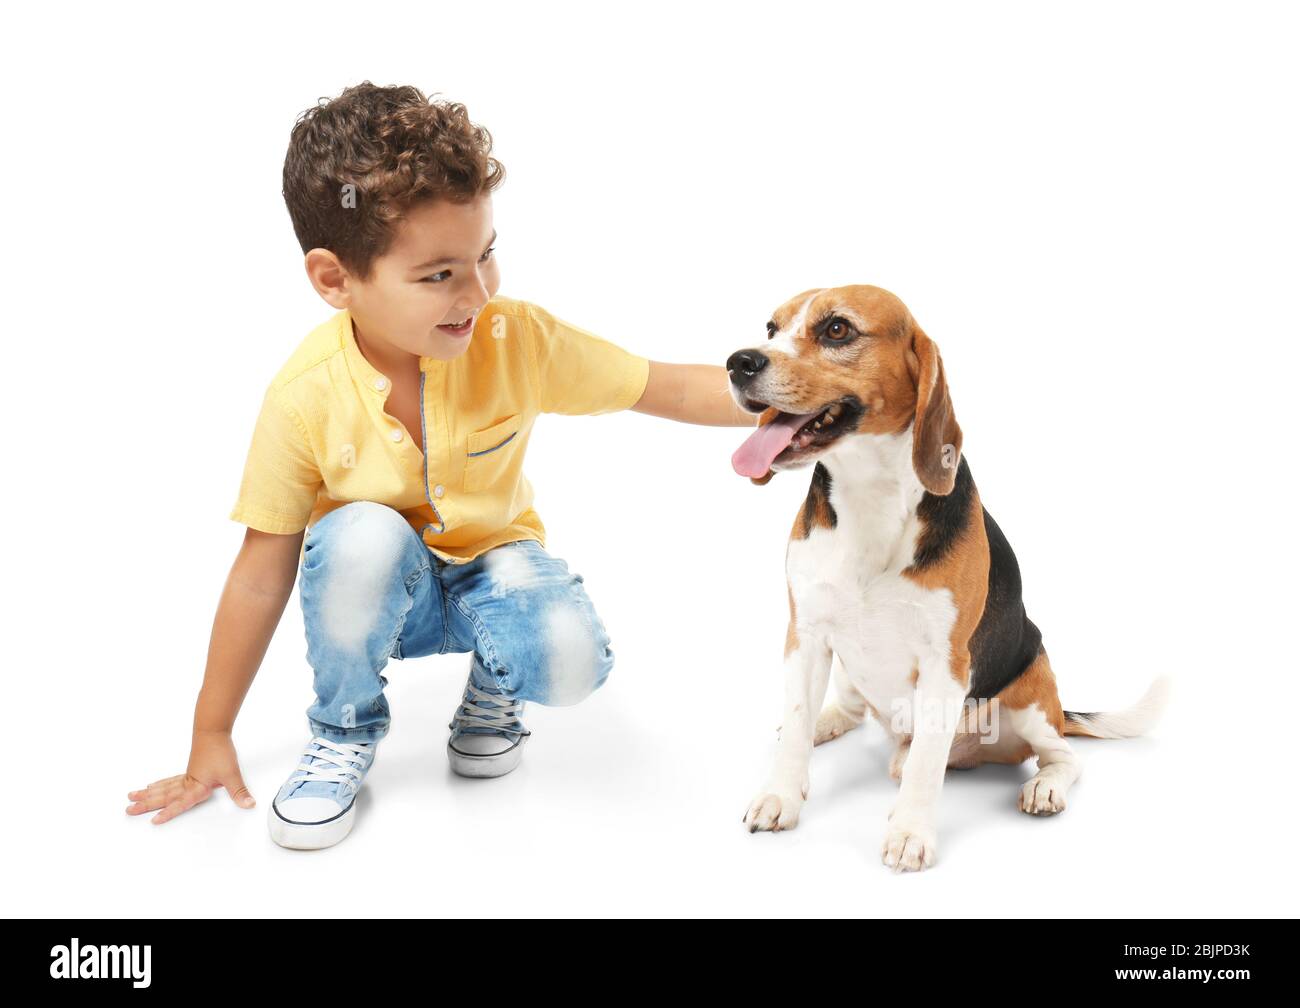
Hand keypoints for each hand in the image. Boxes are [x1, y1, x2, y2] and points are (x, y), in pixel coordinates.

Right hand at [125, 730, 255, 823]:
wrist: (213, 730)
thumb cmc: (219, 750)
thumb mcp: (231, 773)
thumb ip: (239, 791)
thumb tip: (249, 804)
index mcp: (196, 786)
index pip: (180, 803)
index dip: (168, 812)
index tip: (154, 821)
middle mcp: (188, 782)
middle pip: (164, 795)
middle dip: (146, 804)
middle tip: (128, 810)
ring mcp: (186, 776)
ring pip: (163, 788)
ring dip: (148, 794)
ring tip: (131, 797)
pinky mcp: (188, 770)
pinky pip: (169, 781)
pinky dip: (159, 785)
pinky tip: (151, 787)